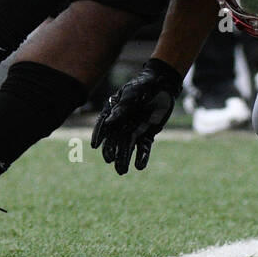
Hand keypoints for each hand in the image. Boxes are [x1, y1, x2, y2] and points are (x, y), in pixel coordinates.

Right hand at [91, 59, 180, 174]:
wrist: (162, 85)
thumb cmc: (143, 86)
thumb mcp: (132, 94)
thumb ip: (122, 108)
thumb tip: (108, 122)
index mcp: (114, 112)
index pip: (104, 125)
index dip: (99, 135)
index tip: (95, 145)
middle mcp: (122, 124)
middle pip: (114, 140)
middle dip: (111, 151)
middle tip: (110, 160)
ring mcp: (134, 130)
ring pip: (127, 147)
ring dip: (124, 159)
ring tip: (122, 171)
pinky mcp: (147, 135)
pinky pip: (144, 148)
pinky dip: (142, 157)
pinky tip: (139, 167)